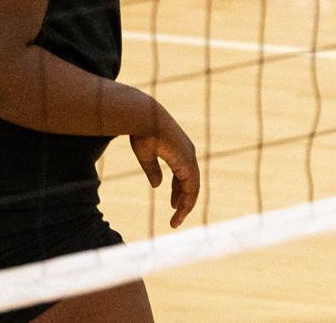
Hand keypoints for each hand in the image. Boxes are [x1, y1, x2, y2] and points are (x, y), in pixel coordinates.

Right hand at [128, 98, 200, 227]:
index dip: (179, 193)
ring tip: (177, 220)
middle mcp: (188, 155)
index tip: (174, 206)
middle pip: (191, 185)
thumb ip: (153, 170)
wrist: (143, 116)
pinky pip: (191, 185)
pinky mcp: (186, 160)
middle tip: (177, 218)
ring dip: (185, 205)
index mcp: (181, 153)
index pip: (185, 178)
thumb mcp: (147, 155)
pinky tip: (177, 209)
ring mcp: (188, 157)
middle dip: (184, 203)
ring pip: (192, 188)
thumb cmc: (143, 131)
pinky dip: (186, 199)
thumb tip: (157, 185)